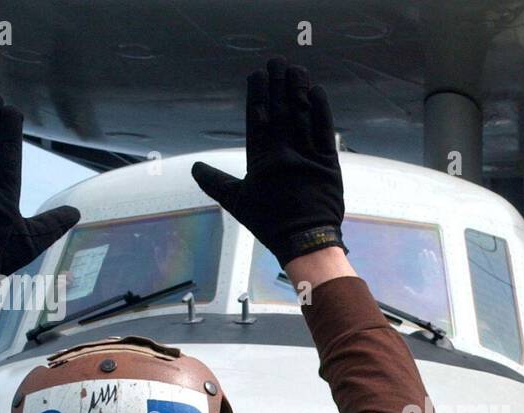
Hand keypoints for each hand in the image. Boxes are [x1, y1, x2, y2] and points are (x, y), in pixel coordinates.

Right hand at [191, 58, 344, 267]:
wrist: (304, 241)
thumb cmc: (269, 223)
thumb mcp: (237, 202)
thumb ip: (215, 182)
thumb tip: (195, 168)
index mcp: (261, 159)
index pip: (258, 119)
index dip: (258, 95)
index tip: (258, 74)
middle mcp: (283, 152)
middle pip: (281, 111)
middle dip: (279, 84)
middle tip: (278, 60)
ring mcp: (307, 156)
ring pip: (302, 116)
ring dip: (299, 90)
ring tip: (297, 69)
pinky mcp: (329, 163)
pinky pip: (325, 132)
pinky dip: (321, 111)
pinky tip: (318, 91)